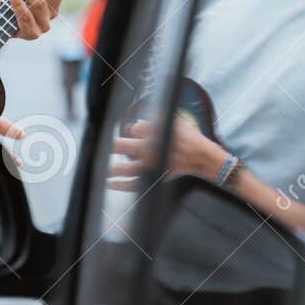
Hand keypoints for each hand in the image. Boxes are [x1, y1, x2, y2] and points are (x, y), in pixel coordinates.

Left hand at [108, 116, 226, 191]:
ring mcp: (152, 165)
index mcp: (155, 134)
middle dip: (113, 145)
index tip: (129, 132)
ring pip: (126, 168)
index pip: (134, 129)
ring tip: (103, 168)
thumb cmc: (189, 137)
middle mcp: (151, 149)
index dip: (131, 130)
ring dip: (112, 168)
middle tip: (109, 146)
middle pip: (123, 146)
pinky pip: (135, 184)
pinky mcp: (155, 177)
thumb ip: (157, 119)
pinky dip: (121, 185)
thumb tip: (135, 125)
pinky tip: (111, 184)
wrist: (202, 157)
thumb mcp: (175, 121)